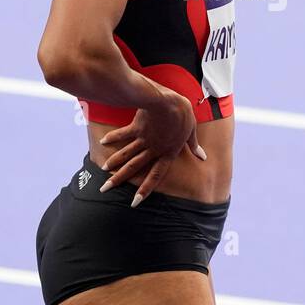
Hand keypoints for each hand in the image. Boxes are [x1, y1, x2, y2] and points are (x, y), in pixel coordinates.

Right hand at [99, 89, 206, 206]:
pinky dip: (113, 138)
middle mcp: (154, 149)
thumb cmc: (182, 114)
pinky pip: (123, 135)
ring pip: (126, 154)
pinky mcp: (136, 127)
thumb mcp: (192, 129)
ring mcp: (143, 139)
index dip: (145, 189)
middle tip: (104, 189)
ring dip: (113, 163)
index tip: (135, 201)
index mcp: (168, 152)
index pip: (156, 175)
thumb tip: (202, 156)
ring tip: (103, 171)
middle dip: (119, 180)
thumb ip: (193, 144)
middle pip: (134, 168)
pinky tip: (102, 141)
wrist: (168, 102)